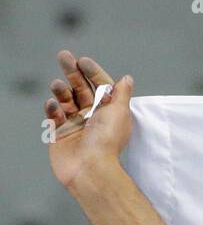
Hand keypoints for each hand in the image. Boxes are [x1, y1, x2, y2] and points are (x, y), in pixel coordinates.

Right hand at [43, 51, 134, 188]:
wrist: (90, 168)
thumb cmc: (107, 141)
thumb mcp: (119, 112)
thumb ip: (121, 93)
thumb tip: (127, 78)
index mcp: (108, 111)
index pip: (100, 87)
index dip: (93, 72)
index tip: (83, 61)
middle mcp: (92, 117)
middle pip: (81, 89)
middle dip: (72, 72)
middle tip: (64, 56)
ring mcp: (75, 125)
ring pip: (65, 100)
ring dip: (61, 90)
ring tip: (59, 86)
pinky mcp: (59, 133)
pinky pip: (53, 115)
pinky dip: (52, 107)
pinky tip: (54, 105)